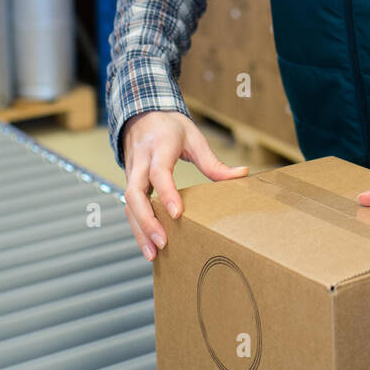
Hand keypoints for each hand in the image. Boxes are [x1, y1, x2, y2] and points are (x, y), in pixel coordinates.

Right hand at [122, 111, 248, 261]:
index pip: (159, 172)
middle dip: (147, 220)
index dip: (166, 193)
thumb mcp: (194, 138)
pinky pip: (128, 207)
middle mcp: (141, 161)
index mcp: (159, 147)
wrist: (142, 114)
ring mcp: (131, 173)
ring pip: (127, 205)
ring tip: (153, 254)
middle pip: (134, 193)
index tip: (177, 213)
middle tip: (164, 242)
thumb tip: (242, 174)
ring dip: (139, 230)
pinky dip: (137, 227)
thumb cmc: (170, 127)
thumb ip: (214, 162)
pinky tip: (147, 246)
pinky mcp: (129, 182)